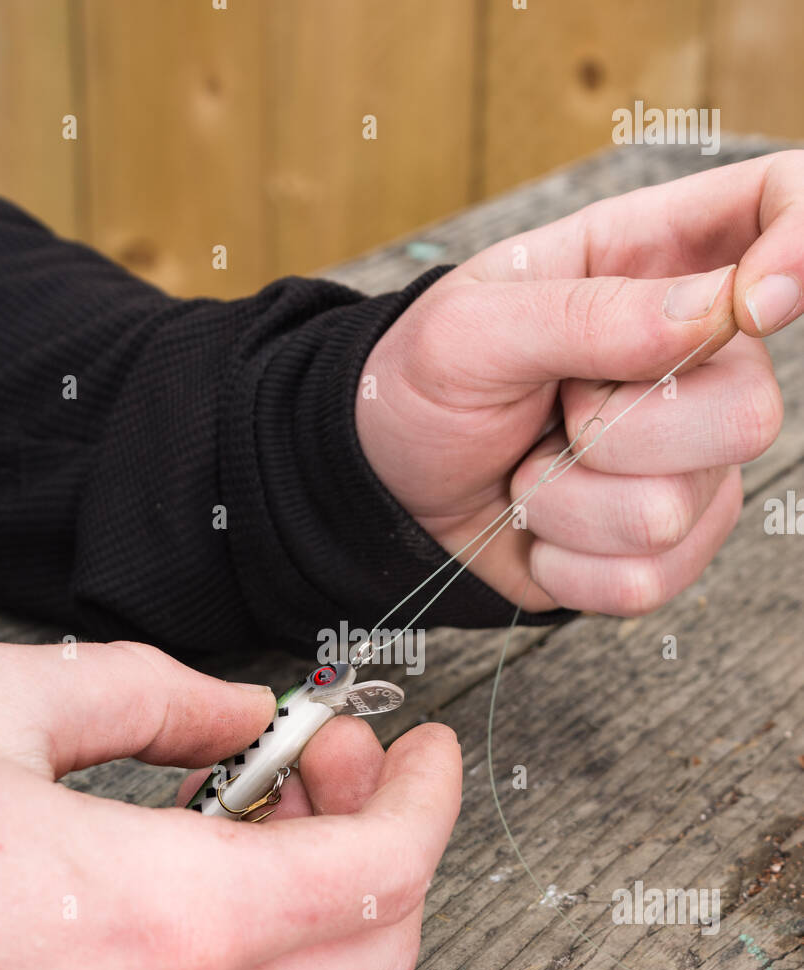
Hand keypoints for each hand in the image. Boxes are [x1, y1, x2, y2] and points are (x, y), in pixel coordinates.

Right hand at [0, 641, 459, 969]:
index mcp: (168, 920)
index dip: (425, 794)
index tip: (423, 747)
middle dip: (391, 838)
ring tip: (273, 816)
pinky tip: (231, 887)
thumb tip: (234, 707)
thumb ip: (153, 693)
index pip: (383, 868)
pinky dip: (291, 959)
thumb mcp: (0, 709)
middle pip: (384, 945)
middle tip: (331, 763)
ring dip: (344, 902)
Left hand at [357, 151, 803, 614]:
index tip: (759, 301)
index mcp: (655, 261)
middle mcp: (696, 360)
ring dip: (568, 502)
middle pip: (751, 411)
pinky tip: (538, 526)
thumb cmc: (422, 385)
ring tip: (527, 466)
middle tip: (551, 410)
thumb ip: (588, 314)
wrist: (386, 488)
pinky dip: (569, 562)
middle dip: (619, 432)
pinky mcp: (664, 546)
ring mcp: (688, 461)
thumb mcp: (470, 329)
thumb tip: (718, 310)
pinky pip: (650, 579)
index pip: (782, 209)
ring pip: (678, 509)